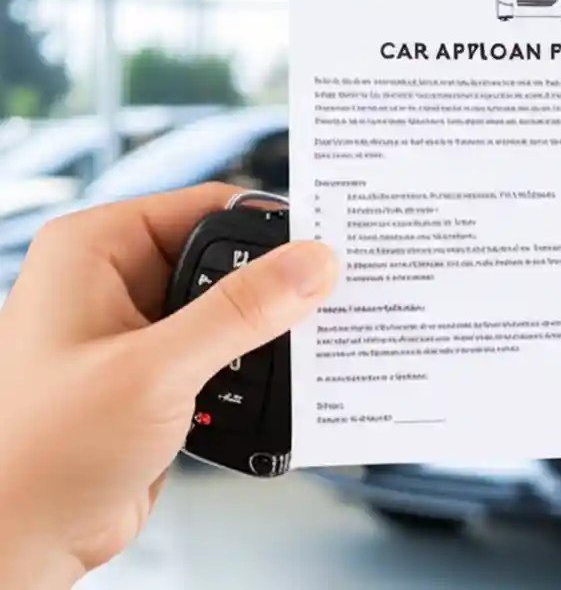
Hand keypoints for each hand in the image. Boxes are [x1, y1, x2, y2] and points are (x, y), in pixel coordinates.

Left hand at [0, 184, 336, 588]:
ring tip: (324, 344)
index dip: (272, 225)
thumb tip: (313, 264)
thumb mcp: (155, 371)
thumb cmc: (41, 454)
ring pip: (229, 310)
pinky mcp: (156, 379)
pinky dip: (257, 369)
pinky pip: (223, 355)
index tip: (332, 246)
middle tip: (339, 299)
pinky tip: (291, 384)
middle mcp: (113, 282)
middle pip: (225, 258)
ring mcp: (135, 333)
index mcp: (95, 251)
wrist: (16, 541)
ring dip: (272, 332)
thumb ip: (241, 312)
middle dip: (279, 285)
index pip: (206, 208)